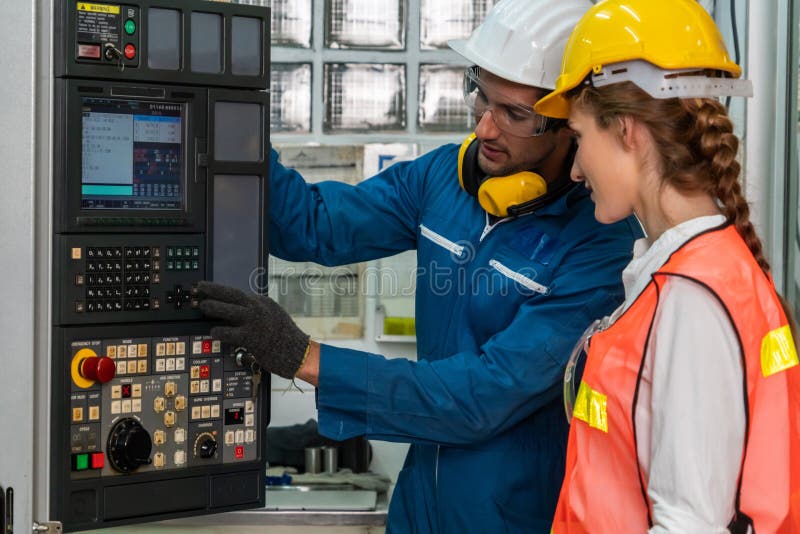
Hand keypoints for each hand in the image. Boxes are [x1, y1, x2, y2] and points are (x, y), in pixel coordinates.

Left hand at [196, 281, 310, 378]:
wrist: (298, 352)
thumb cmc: (285, 337)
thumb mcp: (273, 315)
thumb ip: (256, 310)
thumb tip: (238, 309)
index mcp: (263, 302)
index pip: (237, 293)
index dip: (220, 290)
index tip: (207, 288)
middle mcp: (259, 308)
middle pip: (231, 294)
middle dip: (212, 290)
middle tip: (198, 288)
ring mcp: (255, 322)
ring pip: (228, 310)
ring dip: (212, 307)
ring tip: (201, 306)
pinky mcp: (252, 337)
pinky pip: (230, 332)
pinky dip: (220, 331)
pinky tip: (214, 331)